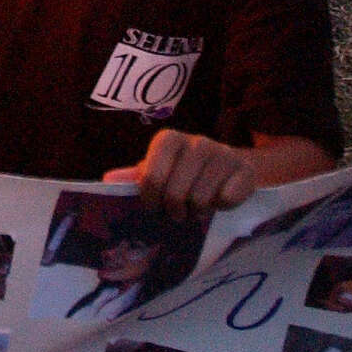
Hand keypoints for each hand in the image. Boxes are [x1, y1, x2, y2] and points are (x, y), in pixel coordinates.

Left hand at [103, 129, 256, 218]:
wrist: (231, 167)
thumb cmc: (185, 172)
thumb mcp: (159, 171)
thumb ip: (135, 177)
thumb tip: (107, 180)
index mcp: (168, 140)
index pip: (151, 178)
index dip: (151, 200)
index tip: (155, 207)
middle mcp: (196, 141)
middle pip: (175, 193)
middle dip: (175, 211)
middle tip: (178, 212)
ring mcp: (222, 152)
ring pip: (201, 199)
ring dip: (198, 212)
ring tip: (197, 207)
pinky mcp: (244, 169)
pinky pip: (227, 199)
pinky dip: (222, 207)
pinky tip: (220, 199)